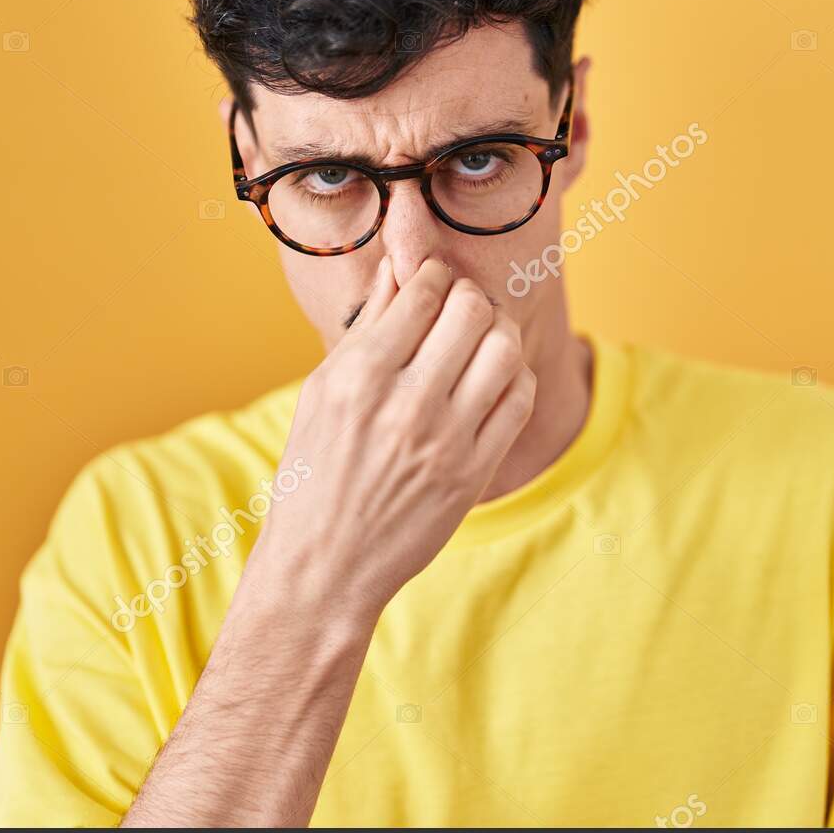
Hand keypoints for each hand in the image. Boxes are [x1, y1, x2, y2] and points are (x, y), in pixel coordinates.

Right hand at [248, 258, 535, 617]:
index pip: (422, 291)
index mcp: (359, 375)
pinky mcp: (475, 472)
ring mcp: (447, 440)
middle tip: (460, 307)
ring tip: (482, 337)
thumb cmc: (314, 473)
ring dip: (499, 330)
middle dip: (469, 297)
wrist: (326, 565)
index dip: (434, 274)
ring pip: (505, 348)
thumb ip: (366, 328)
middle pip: (471, 311)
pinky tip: (493, 377)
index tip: (434, 280)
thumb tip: (396, 268)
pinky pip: (518, 399)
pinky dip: (514, 375)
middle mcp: (407, 403)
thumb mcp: (321, 392)